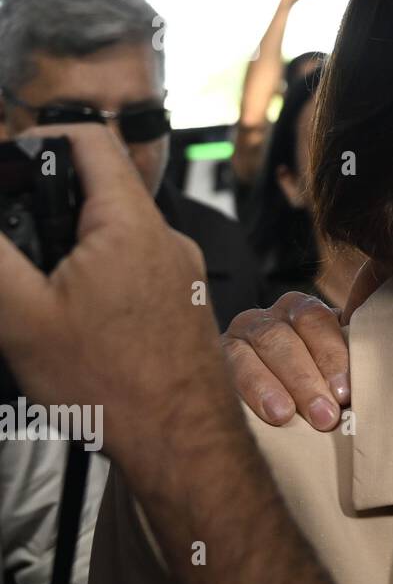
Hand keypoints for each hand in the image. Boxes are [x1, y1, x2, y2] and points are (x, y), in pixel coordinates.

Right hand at [0, 125, 233, 473]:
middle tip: (13, 249)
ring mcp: (181, 271)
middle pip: (98, 189)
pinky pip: (133, 268)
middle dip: (44, 207)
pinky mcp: (183, 301)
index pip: (89, 140)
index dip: (39, 140)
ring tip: (36, 292)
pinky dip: (95, 277)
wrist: (181, 443)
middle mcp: (166, 238)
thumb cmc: (112, 386)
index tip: (6, 167)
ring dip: (68, 248)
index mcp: (131, 223)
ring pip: (113, 232)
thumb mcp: (21, 313)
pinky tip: (71, 318)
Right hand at [223, 259, 383, 427]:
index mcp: (303, 311)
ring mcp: (237, 339)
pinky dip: (240, 393)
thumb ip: (351, 368)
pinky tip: (254, 414)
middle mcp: (269, 319)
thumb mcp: (336, 372)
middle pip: (283, 338)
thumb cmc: (322, 390)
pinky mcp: (214, 364)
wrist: (281, 409)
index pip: (316, 321)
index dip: (331, 355)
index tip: (346, 392)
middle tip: (325, 416)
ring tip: (285, 416)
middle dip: (305, 379)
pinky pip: (222, 374)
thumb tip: (383, 383)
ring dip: (269, 387)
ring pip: (250, 353)